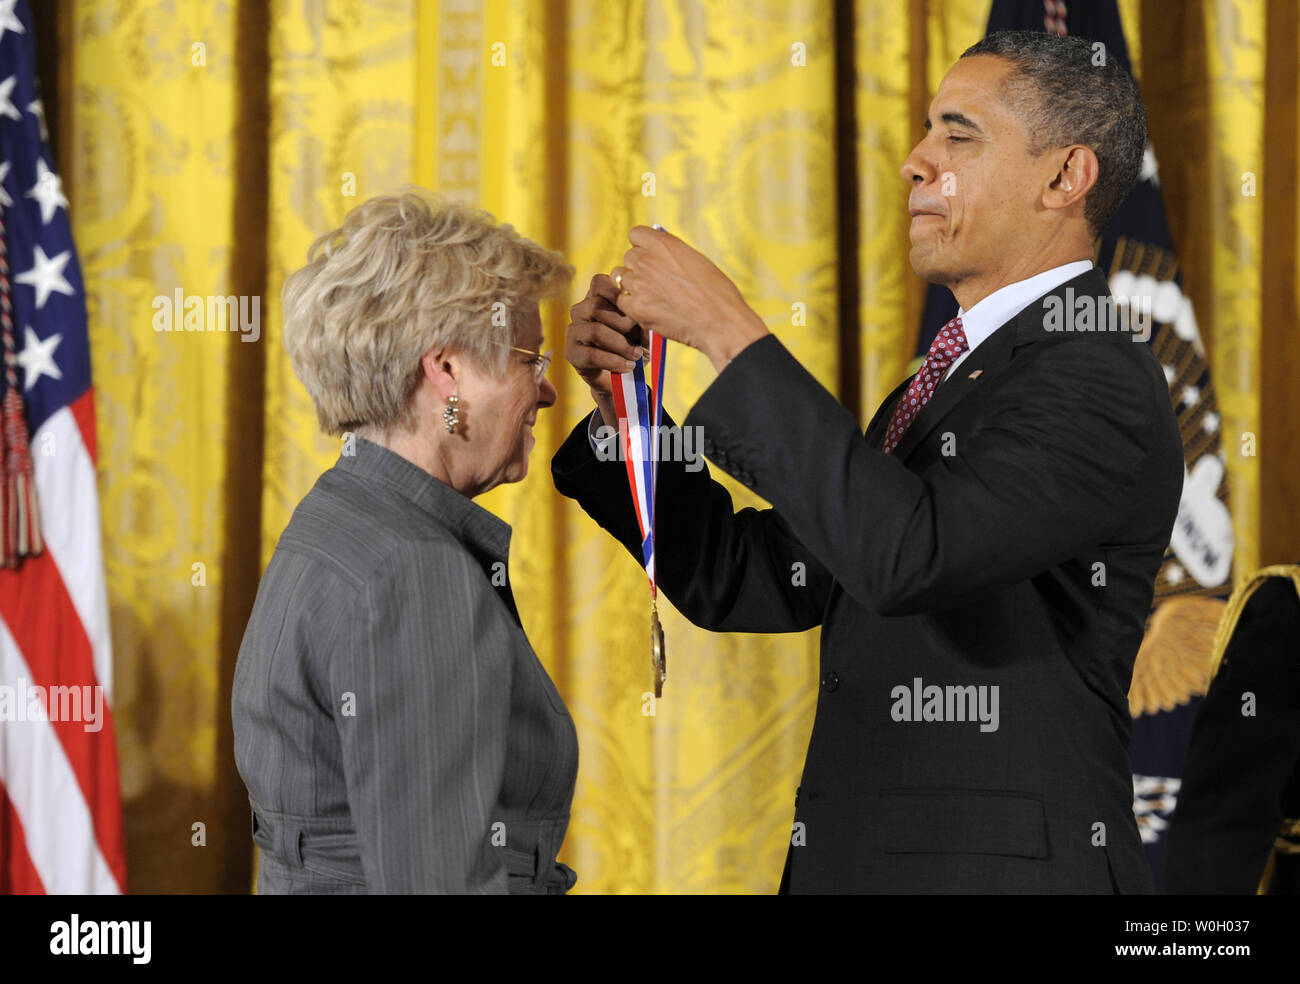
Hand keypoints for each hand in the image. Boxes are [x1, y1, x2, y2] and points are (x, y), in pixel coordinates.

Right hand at [565, 273, 643, 426]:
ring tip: (636, 356)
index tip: (637, 310)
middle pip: (597, 306)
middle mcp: (580, 311)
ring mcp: (573, 331)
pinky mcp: (572, 353)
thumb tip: (647, 319)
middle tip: (641, 341)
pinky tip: (627, 367)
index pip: (599, 282)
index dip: (617, 292)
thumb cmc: (630, 347)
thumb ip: (641, 320)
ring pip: (595, 331)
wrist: (618, 379)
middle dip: (624, 324)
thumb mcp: (640, 331)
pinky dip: (614, 361)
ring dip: (621, 345)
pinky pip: (592, 354)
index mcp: (595, 298)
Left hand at [610, 226, 767, 371]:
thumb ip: (671, 254)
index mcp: (663, 244)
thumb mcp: (695, 260)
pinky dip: (633, 306)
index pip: (635, 235)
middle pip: (628, 258)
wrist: (720, 322)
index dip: (642, 246)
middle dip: (638, 268)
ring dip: (633, 287)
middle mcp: (647, 260)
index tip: (649, 255)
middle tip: (654, 281)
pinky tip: (650, 310)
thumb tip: (658, 254)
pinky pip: (623, 301)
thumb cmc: (716, 293)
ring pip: (622, 279)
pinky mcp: (636, 307)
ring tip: (653, 297)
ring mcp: (639, 284)